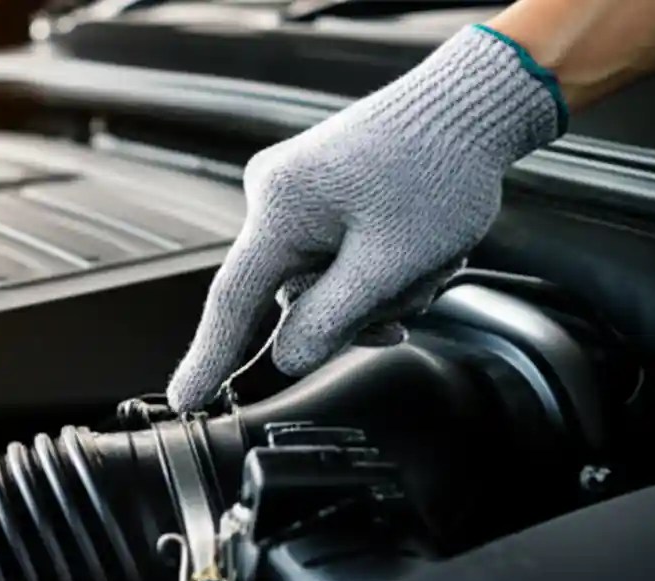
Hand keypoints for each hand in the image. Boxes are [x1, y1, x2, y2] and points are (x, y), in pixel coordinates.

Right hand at [166, 23, 564, 411]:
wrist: (469, 105)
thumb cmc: (438, 171)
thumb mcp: (389, 261)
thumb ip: (331, 319)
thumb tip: (287, 362)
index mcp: (281, 206)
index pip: (233, 300)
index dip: (210, 358)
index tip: (186, 400)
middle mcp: (275, 195)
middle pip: (294, 297)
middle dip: (355, 312)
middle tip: (408, 297)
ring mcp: (297, 193)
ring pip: (323, 282)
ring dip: (377, 289)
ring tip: (426, 259)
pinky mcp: (320, 194)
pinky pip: (335, 257)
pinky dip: (376, 268)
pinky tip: (415, 250)